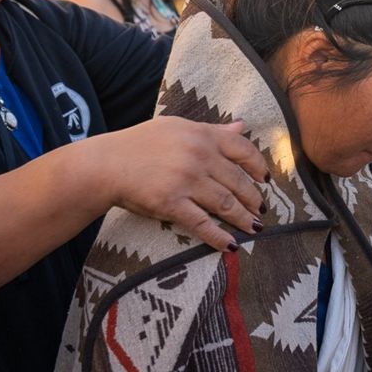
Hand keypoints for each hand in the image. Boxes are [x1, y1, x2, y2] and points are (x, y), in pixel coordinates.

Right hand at [107, 118, 267, 250]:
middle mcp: (198, 156)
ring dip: (243, 219)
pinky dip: (219, 236)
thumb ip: (212, 129)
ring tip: (254, 227)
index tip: (265, 180)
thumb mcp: (177, 127)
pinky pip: (202, 224)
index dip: (258, 167)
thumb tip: (242, 126)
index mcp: (201, 135)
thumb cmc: (139, 144)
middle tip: (261, 209)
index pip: (243, 149)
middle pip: (238, 181)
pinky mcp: (172, 204)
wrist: (106, 164)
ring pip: (226, 204)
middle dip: (254, 198)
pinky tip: (231, 245)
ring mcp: (186, 181)